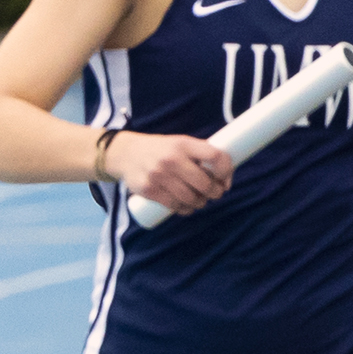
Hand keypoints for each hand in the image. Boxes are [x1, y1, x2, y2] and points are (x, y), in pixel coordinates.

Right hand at [104, 131, 232, 215]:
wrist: (125, 154)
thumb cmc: (161, 150)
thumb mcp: (180, 144)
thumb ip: (200, 155)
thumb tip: (225, 178)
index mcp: (183, 144)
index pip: (215, 156)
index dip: (227, 171)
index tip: (225, 179)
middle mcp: (171, 159)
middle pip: (205, 183)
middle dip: (215, 192)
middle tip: (214, 194)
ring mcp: (158, 175)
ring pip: (191, 198)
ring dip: (201, 203)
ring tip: (200, 200)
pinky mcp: (149, 190)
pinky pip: (175, 205)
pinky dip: (185, 209)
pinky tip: (186, 207)